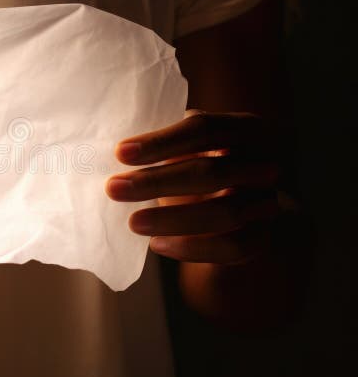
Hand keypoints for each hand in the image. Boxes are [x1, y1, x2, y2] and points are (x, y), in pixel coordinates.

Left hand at [105, 110, 281, 263]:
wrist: (238, 199)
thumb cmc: (201, 161)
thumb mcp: (189, 145)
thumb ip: (164, 142)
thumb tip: (110, 150)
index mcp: (246, 128)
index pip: (204, 129)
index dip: (161, 142)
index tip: (120, 153)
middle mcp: (264, 162)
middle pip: (211, 171)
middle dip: (157, 181)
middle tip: (113, 188)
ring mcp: (268, 201)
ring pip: (225, 213)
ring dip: (173, 219)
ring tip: (133, 222)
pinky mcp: (262, 235)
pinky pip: (233, 247)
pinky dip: (193, 249)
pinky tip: (158, 244)